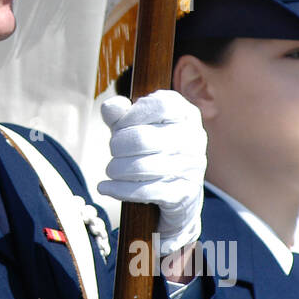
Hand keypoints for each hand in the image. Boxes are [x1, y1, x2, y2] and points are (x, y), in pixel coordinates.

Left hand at [97, 90, 204, 255]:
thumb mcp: (137, 125)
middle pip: (141, 139)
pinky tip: (105, 187)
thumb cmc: (154, 148)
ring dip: (116, 169)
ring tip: (112, 169)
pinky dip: (117, 189)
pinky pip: (142, 191)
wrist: (181, 190)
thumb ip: (120, 113)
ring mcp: (190, 167)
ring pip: (139, 167)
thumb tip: (110, 107)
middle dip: (117, 146)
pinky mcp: (182, 193)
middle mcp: (193, 138)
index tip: (120, 125)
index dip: (131, 115)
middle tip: (114, 151)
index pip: (158, 106)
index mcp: (185, 114)